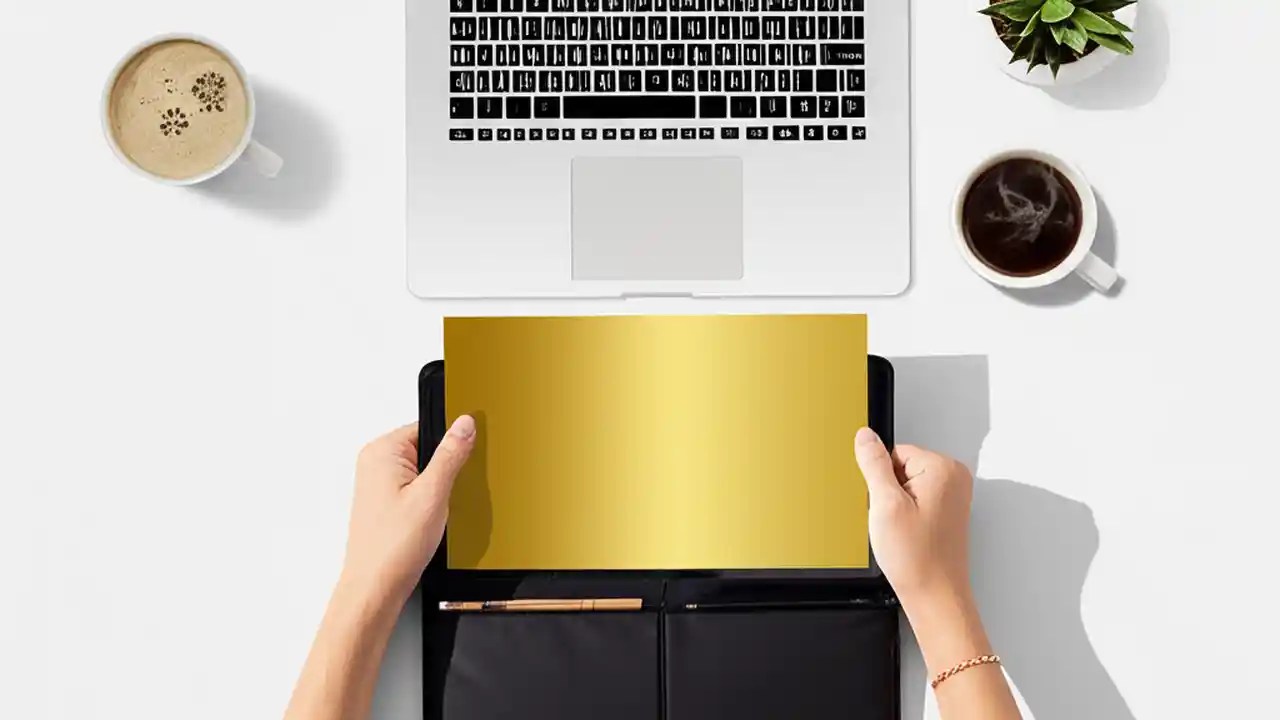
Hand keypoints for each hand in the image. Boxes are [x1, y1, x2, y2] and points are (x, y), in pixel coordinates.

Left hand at [340, 416, 476, 609]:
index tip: (464, 459)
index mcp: (382, 451)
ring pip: (423, 471)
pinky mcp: (384, 501)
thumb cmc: (392, 547)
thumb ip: (451, 454)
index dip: (451, 443)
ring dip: (437, 489)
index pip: (428, 426)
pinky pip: (416, 489)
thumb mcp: (433, 494)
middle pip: (426, 448)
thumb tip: (464, 424)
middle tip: (443, 495)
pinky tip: (426, 520)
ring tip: (431, 512)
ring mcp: (378, 483)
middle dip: (444, 470)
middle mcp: (375, 463)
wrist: (375, 587)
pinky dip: (428, 502)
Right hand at [854, 428, 973, 614]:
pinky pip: (916, 500)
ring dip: (897, 507)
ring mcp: (953, 495)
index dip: (881, 481)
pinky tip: (909, 536)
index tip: (888, 505)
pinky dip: (906, 517)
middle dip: (889, 494)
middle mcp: (954, 478)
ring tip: (904, 531)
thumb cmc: (917, 558)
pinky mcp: (948, 511)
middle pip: (901, 467)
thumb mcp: (885, 504)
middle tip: (896, 521)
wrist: (934, 595)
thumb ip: (874, 464)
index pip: (894, 453)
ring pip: (906, 486)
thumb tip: (865, 436)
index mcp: (943, 468)